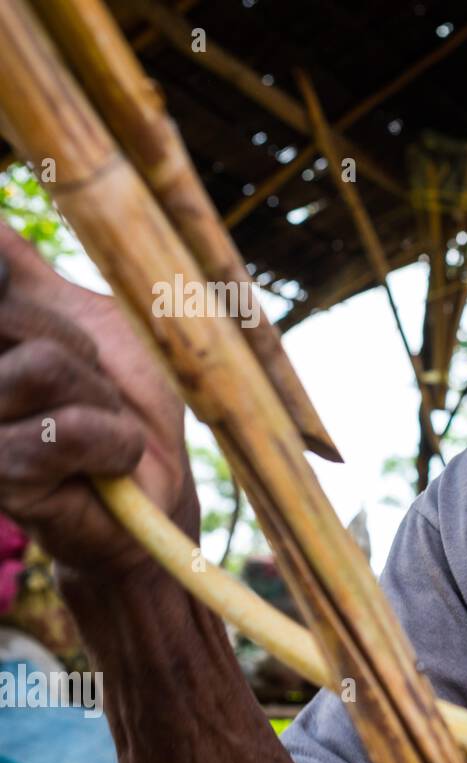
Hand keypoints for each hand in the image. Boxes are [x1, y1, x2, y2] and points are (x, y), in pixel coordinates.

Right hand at [0, 222, 189, 571]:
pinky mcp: (1, 480)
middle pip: (16, 315)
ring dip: (99, 398)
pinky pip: (67, 429)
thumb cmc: (122, 401)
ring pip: (45, 367)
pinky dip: (111, 443)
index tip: (60, 347)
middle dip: (78, 347)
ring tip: (98, 424)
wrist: (154, 491)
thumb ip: (22, 270)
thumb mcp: (83, 319)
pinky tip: (104, 464)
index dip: (32, 308)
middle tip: (91, 387)